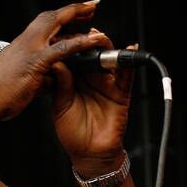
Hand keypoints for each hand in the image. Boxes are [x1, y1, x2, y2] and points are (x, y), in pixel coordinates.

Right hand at [0, 1, 103, 121]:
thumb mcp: (18, 79)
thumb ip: (35, 74)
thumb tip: (48, 79)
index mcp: (20, 45)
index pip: (41, 24)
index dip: (58, 16)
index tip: (72, 13)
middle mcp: (25, 42)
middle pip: (51, 16)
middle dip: (71, 8)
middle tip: (90, 6)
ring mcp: (30, 49)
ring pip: (56, 22)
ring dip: (77, 14)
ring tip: (94, 10)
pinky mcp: (36, 61)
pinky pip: (63, 48)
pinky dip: (81, 42)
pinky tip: (94, 39)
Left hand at [47, 18, 137, 170]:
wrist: (87, 154)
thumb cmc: (72, 132)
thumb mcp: (60, 106)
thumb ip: (61, 84)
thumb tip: (57, 61)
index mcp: (73, 79)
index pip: (71, 56)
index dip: (67, 44)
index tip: (61, 34)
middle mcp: (90, 78)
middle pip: (90, 52)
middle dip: (87, 40)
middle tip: (81, 32)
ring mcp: (106, 83)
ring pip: (108, 59)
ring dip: (105, 46)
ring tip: (99, 37)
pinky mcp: (120, 92)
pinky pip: (126, 75)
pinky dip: (129, 62)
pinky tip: (129, 50)